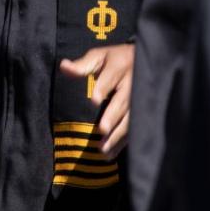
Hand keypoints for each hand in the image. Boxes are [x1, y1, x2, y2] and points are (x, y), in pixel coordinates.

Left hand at [58, 43, 135, 158]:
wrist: (145, 60)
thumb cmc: (115, 59)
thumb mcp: (100, 56)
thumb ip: (82, 65)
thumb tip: (63, 66)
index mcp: (120, 66)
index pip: (110, 77)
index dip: (103, 88)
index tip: (94, 100)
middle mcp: (132, 82)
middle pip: (123, 100)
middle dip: (113, 115)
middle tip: (102, 129)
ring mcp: (140, 98)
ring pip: (131, 118)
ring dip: (118, 134)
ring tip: (103, 148)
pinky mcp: (144, 111)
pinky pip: (135, 128)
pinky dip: (123, 142)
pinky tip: (111, 154)